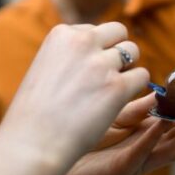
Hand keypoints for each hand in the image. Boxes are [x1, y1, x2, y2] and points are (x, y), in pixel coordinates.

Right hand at [0, 22, 149, 174]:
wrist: (31, 144)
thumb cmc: (35, 114)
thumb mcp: (45, 67)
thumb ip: (70, 54)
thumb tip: (97, 53)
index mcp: (62, 33)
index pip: (95, 30)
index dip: (95, 51)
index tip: (85, 72)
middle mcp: (83, 41)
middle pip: (119, 32)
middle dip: (117, 52)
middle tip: (106, 77)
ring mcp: (101, 63)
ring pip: (134, 51)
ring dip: (128, 69)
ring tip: (111, 90)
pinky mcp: (117, 87)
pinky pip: (142, 76)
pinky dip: (136, 88)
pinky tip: (120, 102)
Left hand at [46, 94, 174, 174]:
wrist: (53, 161)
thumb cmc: (84, 139)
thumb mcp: (117, 117)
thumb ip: (139, 106)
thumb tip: (161, 90)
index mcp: (149, 135)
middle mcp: (148, 150)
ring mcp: (137, 161)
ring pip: (169, 148)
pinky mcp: (120, 170)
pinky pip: (138, 154)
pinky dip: (150, 140)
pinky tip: (159, 125)